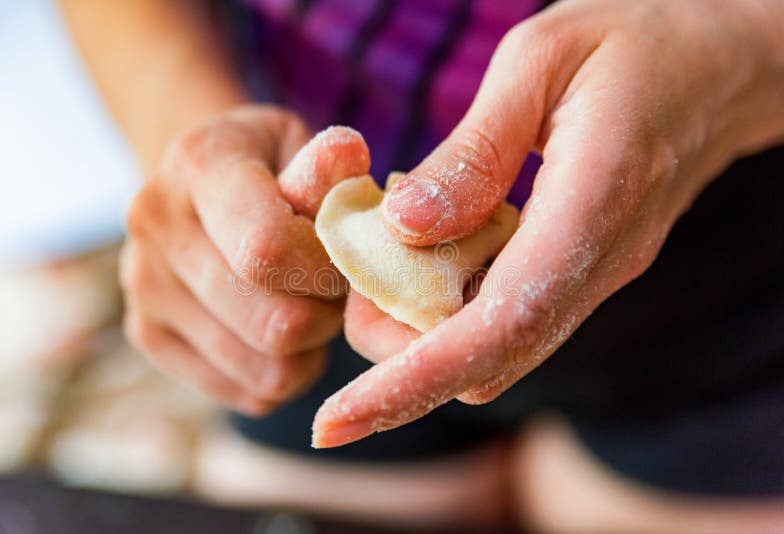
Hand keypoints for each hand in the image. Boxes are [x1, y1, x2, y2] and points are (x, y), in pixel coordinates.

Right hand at [121, 105, 369, 413]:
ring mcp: (143, 288)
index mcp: (198, 164)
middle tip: (333, 287)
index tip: (343, 257)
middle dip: (327, 314)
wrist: (194, 184)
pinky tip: (281, 331)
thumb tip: (349, 154)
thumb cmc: (268, 165)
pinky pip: (249, 392)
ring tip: (308, 304)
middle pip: (276, 324)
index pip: (269, 251)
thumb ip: (328, 166)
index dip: (327, 270)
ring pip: (268, 370)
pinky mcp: (147, 335)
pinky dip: (285, 373)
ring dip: (310, 349)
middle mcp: (156, 225)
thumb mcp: (301, 143)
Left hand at [313, 0, 783, 446]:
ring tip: (378, 265)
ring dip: (422, 333)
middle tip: (348, 286)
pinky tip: (427, 250)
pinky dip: (452, 305)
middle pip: (487, 360)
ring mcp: (596, 276)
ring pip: (496, 349)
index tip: (336, 421)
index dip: (410, 382)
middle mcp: (598, 265)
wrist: (720, 63)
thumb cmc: (636, 41)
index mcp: (592, 207)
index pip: (498, 327)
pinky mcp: (584, 271)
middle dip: (398, 356)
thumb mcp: (542, 61)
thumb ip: (474, 152)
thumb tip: (402, 227)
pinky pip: (511, 316)